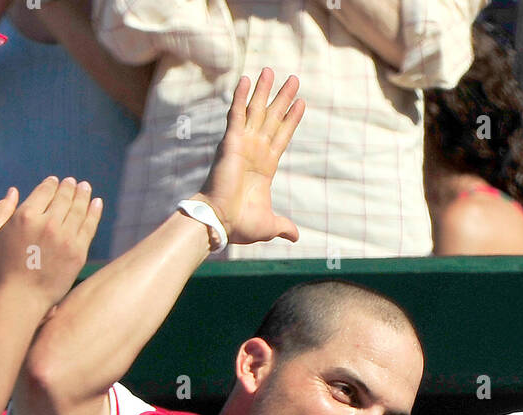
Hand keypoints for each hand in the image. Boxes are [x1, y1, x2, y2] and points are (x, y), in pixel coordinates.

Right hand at [0, 176, 101, 306]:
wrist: (22, 297)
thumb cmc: (3, 268)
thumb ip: (2, 210)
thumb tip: (14, 191)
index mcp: (25, 216)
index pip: (44, 192)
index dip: (52, 184)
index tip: (56, 181)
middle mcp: (47, 224)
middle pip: (63, 198)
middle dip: (69, 187)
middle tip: (74, 182)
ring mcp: (65, 238)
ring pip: (78, 210)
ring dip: (83, 196)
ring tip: (85, 188)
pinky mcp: (78, 253)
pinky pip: (89, 227)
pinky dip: (94, 212)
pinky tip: (97, 203)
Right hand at [198, 68, 303, 246]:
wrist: (221, 222)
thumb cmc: (240, 225)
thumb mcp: (270, 225)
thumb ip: (283, 226)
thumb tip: (296, 236)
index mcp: (264, 167)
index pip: (281, 137)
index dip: (291, 120)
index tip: (300, 103)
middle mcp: (255, 152)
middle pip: (273, 118)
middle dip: (283, 98)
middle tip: (294, 79)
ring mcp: (243, 144)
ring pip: (257, 111)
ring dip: (264, 91)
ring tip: (272, 70)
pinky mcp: (231, 142)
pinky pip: (237, 114)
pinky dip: (241, 96)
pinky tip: (246, 79)